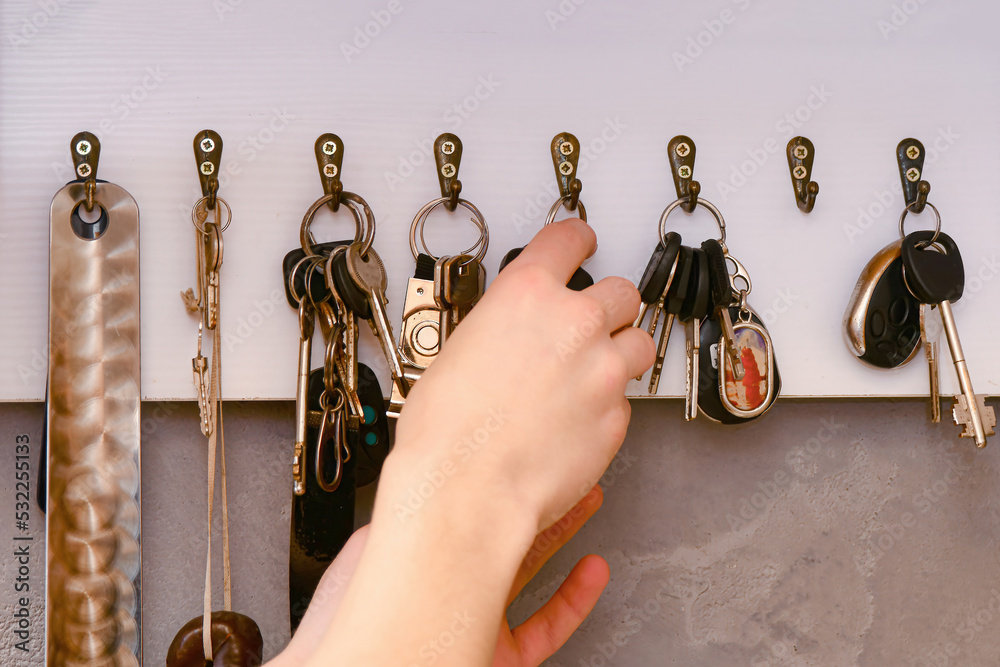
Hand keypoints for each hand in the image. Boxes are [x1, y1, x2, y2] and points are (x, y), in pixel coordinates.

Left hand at [268, 487, 607, 666]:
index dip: (491, 478)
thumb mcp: (369, 547)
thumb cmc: (346, 627)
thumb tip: (412, 468)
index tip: (513, 449)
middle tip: (559, 464)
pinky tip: (591, 571)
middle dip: (533, 495)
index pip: (462, 507)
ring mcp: (476, 622)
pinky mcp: (502, 656)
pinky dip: (573, 599)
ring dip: (560, 535)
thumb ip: (398, 508)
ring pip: (527, 571)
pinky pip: (547, 626)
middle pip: (500, 532)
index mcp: (417, 558)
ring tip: (585, 502)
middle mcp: (448, 589)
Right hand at [389, 219, 654, 531]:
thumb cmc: (448, 430)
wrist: (466, 489)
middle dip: (606, 306)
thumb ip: (501, 326)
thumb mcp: (459, 349)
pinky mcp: (615, 417)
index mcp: (527, 294)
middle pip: (620, 292)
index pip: (569, 239)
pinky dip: (606, 405)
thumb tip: (509, 333)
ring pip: (638, 343)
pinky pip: (624, 400)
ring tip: (590, 373)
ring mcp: (602, 370)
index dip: (578, 238)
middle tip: (588, 323)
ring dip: (619, 352)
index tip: (583, 240)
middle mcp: (574, 324)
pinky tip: (575, 419)